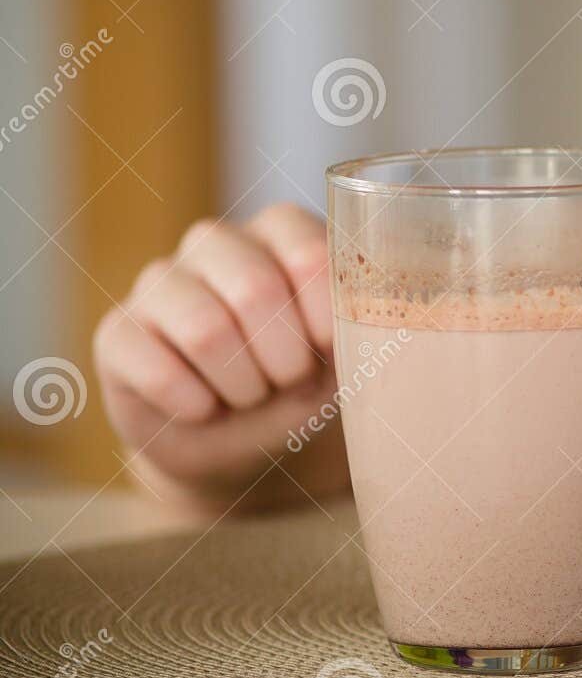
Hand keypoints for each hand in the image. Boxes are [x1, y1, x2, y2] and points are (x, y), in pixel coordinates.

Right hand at [92, 203, 346, 504]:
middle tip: (290, 381)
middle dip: (286, 359)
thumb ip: (357, 326)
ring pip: (204, 329)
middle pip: (256, 289)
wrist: (243, 445)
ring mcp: (158, 283)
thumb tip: (368, 318)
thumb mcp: (344, 356)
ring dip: (243, 386)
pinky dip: (196, 406)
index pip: (308, 252)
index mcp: (280, 231)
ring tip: (251, 396)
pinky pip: (157, 370)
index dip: (325, 316)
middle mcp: (215, 243)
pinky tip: (205, 409)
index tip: (331, 351)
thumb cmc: (303, 385)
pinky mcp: (117, 332)